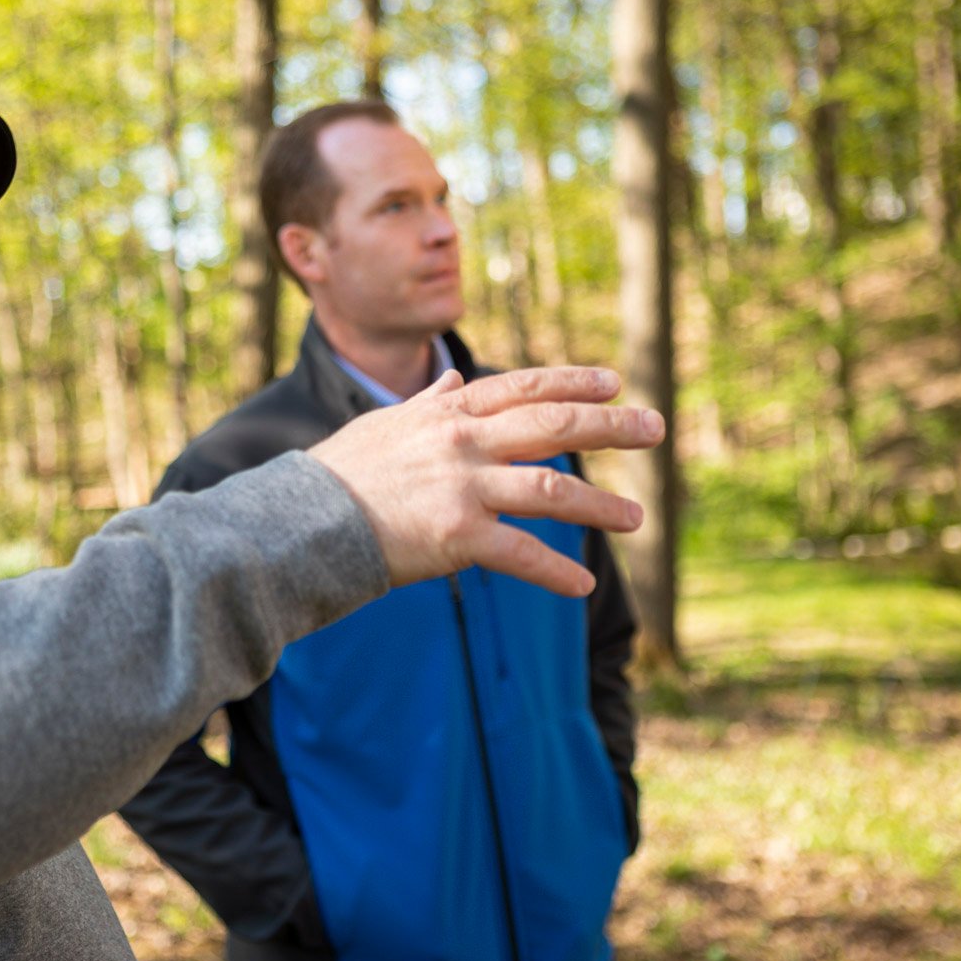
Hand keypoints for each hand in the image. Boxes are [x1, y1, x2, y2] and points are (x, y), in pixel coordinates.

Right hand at [307, 367, 662, 595]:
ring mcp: (462, 488)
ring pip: (552, 491)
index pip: (525, 387)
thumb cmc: (341, 473)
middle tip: (656, 428)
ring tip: (637, 518)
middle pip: (554, 426)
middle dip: (612, 426)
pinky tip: (581, 586)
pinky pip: (521, 554)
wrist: (303, 521)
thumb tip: (455, 374)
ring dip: (600, 507)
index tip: (614, 383)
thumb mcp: (384, 423)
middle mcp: (463, 441)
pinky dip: (555, 572)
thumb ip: (427, 401)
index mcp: (448, 411)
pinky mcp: (456, 537)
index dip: (574, 383)